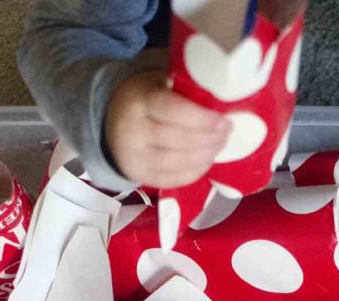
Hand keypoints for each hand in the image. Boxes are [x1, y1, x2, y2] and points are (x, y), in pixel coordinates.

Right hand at [105, 71, 230, 188]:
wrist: (111, 122)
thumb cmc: (144, 99)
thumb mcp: (157, 85)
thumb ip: (183, 92)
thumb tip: (223, 103)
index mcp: (139, 103)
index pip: (173, 111)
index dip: (202, 118)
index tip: (223, 119)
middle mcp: (133, 133)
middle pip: (179, 140)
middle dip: (210, 138)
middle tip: (227, 131)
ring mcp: (134, 158)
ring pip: (178, 163)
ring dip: (206, 155)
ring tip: (220, 144)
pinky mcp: (139, 176)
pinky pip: (173, 179)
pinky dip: (195, 171)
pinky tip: (207, 159)